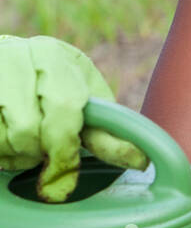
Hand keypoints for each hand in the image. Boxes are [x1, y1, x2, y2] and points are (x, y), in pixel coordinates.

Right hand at [0, 35, 148, 201]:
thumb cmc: (52, 85)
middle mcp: (15, 58)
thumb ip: (105, 129)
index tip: (65, 172)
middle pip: (28, 129)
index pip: (64, 108)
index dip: (65, 149)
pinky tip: (6, 143)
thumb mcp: (84, 97)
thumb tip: (139, 161)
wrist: (4, 63)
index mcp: (51, 55)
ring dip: (14, 155)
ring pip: (2, 139)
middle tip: (44, 154)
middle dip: (38, 153)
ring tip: (23, 145)